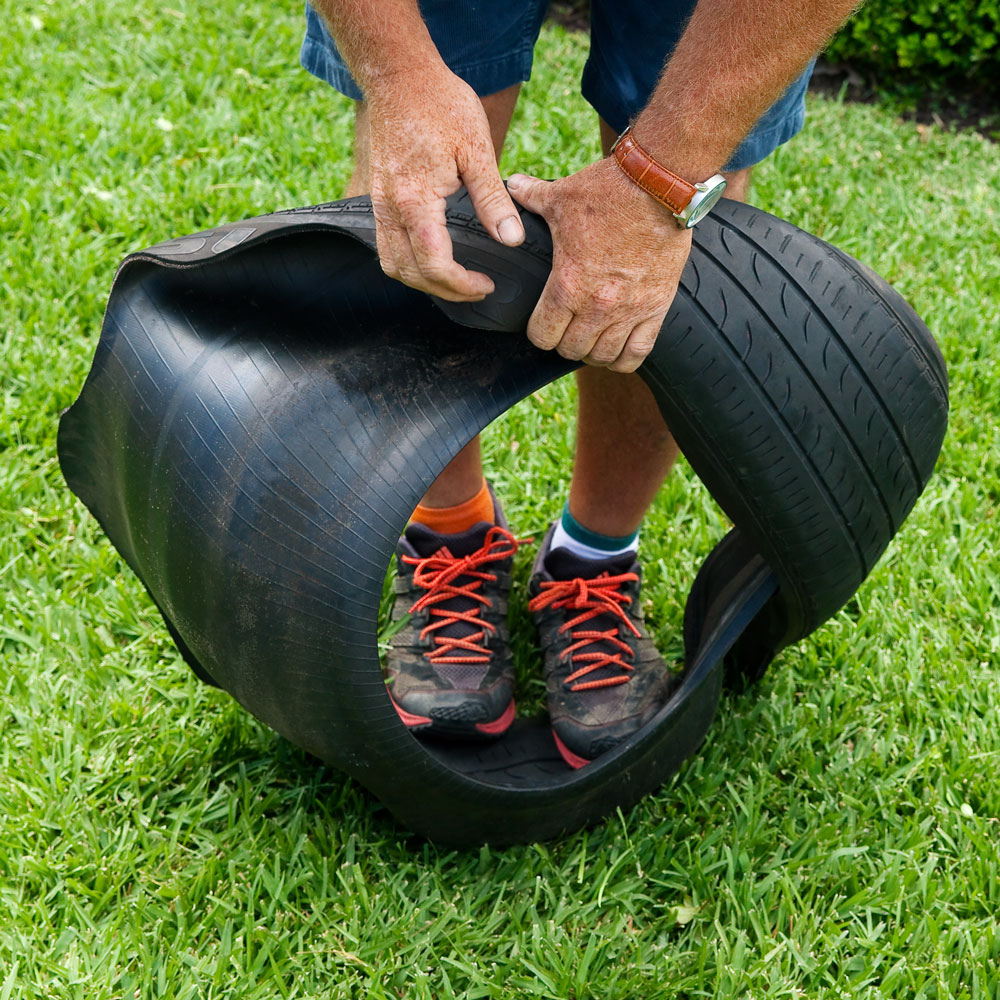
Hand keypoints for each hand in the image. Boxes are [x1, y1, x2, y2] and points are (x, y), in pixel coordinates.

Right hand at [365, 68, 523, 301]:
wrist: (399, 76)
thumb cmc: (439, 104)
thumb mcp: (477, 149)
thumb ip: (493, 200)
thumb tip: (510, 238)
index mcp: (415, 200)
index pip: (434, 265)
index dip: (462, 285)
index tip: (487, 284)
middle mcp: (389, 209)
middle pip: (411, 274)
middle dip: (446, 291)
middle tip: (477, 288)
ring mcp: (378, 205)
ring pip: (393, 266)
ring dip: (423, 282)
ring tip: (455, 280)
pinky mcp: (377, 199)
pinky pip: (386, 248)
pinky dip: (408, 264)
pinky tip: (432, 259)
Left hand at [507, 160, 692, 372]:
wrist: (660, 184)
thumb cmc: (609, 190)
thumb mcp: (561, 196)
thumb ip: (530, 198)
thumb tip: (511, 186)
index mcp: (568, 284)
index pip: (542, 336)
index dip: (538, 332)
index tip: (543, 322)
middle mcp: (597, 305)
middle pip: (571, 351)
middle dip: (564, 342)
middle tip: (567, 329)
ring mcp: (629, 310)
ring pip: (603, 356)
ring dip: (593, 351)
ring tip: (591, 339)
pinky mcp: (657, 307)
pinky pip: (638, 353)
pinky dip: (624, 358)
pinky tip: (618, 349)